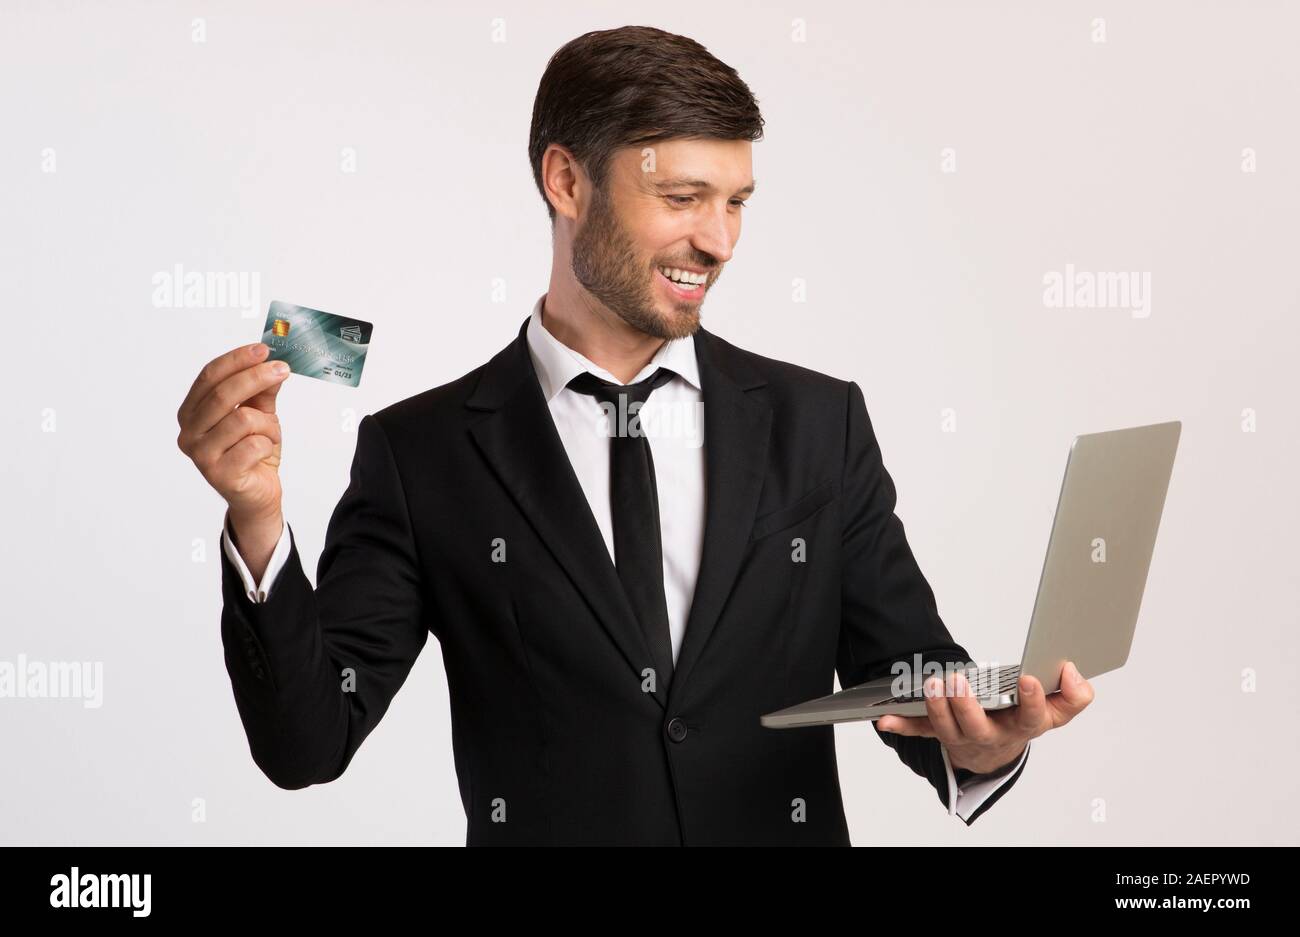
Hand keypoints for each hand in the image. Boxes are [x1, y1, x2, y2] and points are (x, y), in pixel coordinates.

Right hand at [176, 342, 289, 524]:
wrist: (258, 493)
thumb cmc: (253, 451)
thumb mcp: (260, 414)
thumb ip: (262, 390)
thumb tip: (272, 363)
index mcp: (191, 413)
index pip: (209, 377)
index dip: (236, 360)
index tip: (262, 349)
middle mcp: (189, 433)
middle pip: (223, 394)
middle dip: (256, 378)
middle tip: (282, 369)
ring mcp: (201, 455)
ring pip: (243, 420)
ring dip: (267, 425)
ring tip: (269, 435)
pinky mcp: (219, 474)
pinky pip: (254, 445)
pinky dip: (268, 445)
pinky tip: (263, 454)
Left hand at [876, 661, 1094, 775]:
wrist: (997, 754)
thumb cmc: (1023, 721)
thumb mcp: (1056, 711)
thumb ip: (1075, 695)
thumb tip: (1072, 671)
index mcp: (1023, 726)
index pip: (1031, 716)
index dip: (1032, 700)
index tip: (1027, 678)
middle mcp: (992, 735)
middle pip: (979, 727)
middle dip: (967, 706)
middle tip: (957, 681)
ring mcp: (964, 736)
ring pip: (948, 729)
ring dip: (937, 709)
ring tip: (932, 685)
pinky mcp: (941, 733)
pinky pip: (920, 730)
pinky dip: (902, 725)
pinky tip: (885, 719)